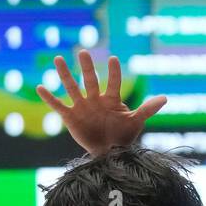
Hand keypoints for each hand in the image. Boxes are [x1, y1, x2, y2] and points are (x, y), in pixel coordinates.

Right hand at [36, 50, 166, 155]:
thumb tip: (166, 98)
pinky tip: (40, 87)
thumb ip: (148, 109)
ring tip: (58, 59)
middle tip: (83, 52)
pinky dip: (49, 98)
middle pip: (90, 80)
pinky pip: (58, 106)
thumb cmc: (123, 135)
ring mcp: (82, 107)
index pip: (113, 83)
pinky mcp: (70, 117)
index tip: (112, 60)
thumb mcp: (136, 122)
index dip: (113, 73)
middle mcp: (95, 99)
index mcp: (111, 99)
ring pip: (72, 87)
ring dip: (65, 75)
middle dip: (87, 67)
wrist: (108, 153)